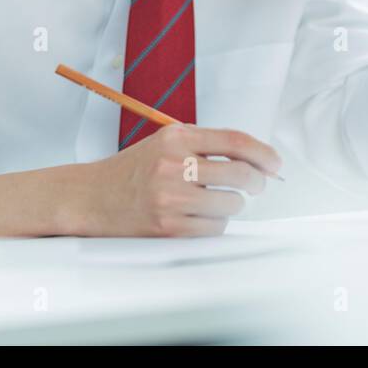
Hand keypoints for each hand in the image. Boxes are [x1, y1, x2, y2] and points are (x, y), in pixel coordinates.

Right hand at [78, 124, 281, 235]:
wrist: (92, 197)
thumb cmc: (133, 171)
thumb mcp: (165, 144)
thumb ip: (205, 145)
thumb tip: (255, 159)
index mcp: (176, 137)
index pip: (235, 141)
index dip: (263, 153)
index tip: (275, 163)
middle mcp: (173, 165)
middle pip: (241, 173)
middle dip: (257, 182)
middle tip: (258, 185)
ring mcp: (171, 198)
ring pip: (231, 204)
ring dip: (231, 205)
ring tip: (213, 201)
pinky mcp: (169, 227)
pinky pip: (214, 229)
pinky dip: (214, 225)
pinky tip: (198, 218)